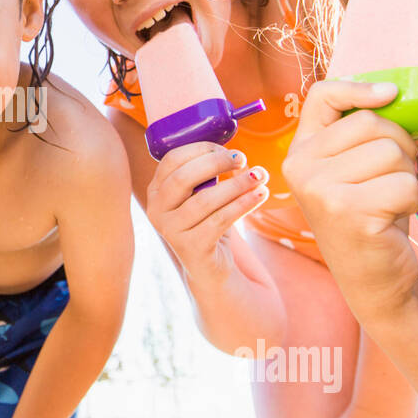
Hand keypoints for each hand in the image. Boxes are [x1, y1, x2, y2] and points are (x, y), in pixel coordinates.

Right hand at [145, 141, 269, 280]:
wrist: (209, 267)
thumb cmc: (208, 223)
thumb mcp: (201, 195)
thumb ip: (206, 174)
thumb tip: (234, 153)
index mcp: (157, 190)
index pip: (172, 160)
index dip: (201, 149)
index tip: (228, 150)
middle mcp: (157, 209)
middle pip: (184, 177)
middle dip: (216, 163)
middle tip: (243, 159)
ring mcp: (171, 230)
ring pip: (205, 200)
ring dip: (236, 185)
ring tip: (260, 176)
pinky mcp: (191, 247)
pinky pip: (220, 220)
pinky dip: (243, 204)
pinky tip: (260, 195)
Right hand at [282, 80, 417, 320]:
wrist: (371, 278)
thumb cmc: (370, 215)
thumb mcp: (359, 170)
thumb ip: (370, 134)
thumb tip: (406, 99)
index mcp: (301, 151)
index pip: (323, 95)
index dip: (359, 88)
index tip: (391, 94)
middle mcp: (301, 167)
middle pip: (372, 123)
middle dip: (400, 146)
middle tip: (392, 177)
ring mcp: (320, 189)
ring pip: (392, 152)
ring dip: (408, 176)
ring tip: (389, 201)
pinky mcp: (348, 211)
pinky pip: (405, 183)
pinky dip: (413, 200)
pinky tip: (393, 218)